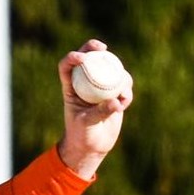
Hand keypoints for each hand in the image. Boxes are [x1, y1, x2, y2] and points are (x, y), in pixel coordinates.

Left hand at [56, 39, 131, 179]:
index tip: (81, 57)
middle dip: (94, 48)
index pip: (67, 67)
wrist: (92, 147)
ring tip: (120, 92)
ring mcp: (101, 88)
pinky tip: (123, 103)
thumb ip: (100, 112)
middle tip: (103, 48)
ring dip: (118, 75)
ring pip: (111, 70)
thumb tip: (116, 101)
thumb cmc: (81, 135)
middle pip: (90, 59)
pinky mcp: (115, 95)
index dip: (72, 58)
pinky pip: (124, 87)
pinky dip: (126, 93)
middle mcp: (86, 84)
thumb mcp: (86, 124)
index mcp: (71, 88)